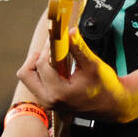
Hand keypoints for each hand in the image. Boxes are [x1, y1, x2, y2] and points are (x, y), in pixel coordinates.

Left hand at [16, 29, 132, 122]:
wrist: (111, 105)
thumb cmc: (105, 87)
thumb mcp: (93, 65)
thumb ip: (78, 48)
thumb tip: (68, 31)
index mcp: (59, 93)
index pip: (42, 64)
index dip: (48, 47)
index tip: (56, 37)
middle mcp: (49, 100)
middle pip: (26, 73)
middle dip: (37, 57)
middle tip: (53, 49)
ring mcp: (47, 101)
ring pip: (28, 77)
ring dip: (38, 63)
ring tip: (56, 58)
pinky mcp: (47, 100)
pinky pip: (34, 81)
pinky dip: (42, 70)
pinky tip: (58, 66)